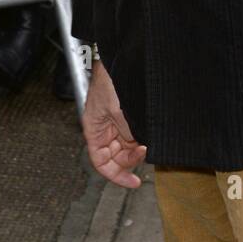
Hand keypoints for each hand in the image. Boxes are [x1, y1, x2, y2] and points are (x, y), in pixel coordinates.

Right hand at [81, 61, 146, 187]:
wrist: (119, 58)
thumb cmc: (109, 80)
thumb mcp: (117, 109)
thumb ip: (126, 130)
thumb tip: (137, 146)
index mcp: (94, 130)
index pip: (101, 162)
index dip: (116, 175)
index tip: (133, 182)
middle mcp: (104, 129)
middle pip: (116, 157)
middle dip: (130, 159)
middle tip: (144, 152)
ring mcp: (115, 122)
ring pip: (126, 146)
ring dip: (137, 148)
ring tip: (148, 141)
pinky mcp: (126, 115)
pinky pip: (134, 133)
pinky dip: (141, 137)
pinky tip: (148, 135)